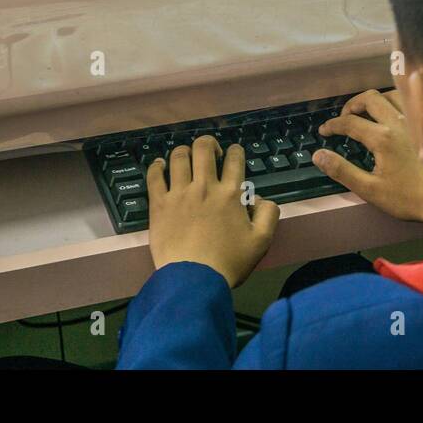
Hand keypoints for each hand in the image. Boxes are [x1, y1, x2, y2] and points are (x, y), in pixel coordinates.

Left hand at [147, 135, 279, 287]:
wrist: (194, 279)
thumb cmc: (228, 262)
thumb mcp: (261, 241)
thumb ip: (268, 214)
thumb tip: (260, 198)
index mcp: (230, 193)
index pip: (235, 159)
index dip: (236, 151)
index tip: (234, 154)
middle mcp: (204, 186)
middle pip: (204, 148)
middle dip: (209, 143)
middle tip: (211, 153)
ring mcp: (179, 193)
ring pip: (179, 157)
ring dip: (185, 151)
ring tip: (187, 158)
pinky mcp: (159, 204)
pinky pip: (154, 176)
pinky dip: (156, 165)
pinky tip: (160, 164)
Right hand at [315, 89, 422, 230]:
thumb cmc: (408, 198)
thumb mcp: (370, 190)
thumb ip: (342, 171)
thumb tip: (318, 155)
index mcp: (382, 138)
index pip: (349, 122)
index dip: (332, 125)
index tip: (323, 131)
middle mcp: (397, 123)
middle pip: (369, 99)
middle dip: (351, 105)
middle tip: (343, 118)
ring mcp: (414, 122)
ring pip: (390, 96)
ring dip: (373, 101)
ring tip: (365, 113)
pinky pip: (407, 103)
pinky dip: (393, 103)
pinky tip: (390, 116)